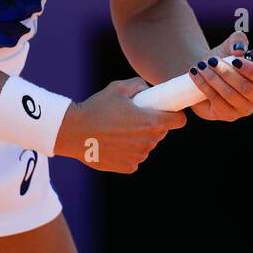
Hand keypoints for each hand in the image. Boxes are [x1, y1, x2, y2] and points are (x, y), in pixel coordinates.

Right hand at [55, 77, 187, 172]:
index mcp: (151, 122)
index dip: (174, 115)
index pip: (179, 121)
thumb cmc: (96, 108)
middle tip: (133, 118)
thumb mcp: (118, 88)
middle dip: (152, 125)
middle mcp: (148, 141)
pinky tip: (113, 144)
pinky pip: (135, 157)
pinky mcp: (128, 167)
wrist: (73, 132)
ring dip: (139, 139)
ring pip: (147, 145)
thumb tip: (149, 90)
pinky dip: (128, 152)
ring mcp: (139, 156)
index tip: (167, 113)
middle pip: (160, 133)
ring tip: (118, 131)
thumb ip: (139, 85)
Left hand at [187, 31, 252, 121]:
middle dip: (227, 73)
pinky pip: (216, 101)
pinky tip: (196, 75)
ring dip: (213, 79)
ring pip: (229, 95)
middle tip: (212, 61)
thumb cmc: (223, 59)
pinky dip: (205, 86)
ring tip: (201, 66)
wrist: (205, 71)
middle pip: (246, 88)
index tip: (235, 60)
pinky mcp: (227, 115)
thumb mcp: (230, 46)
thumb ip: (238, 41)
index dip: (252, 71)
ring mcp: (243, 110)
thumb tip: (238, 50)